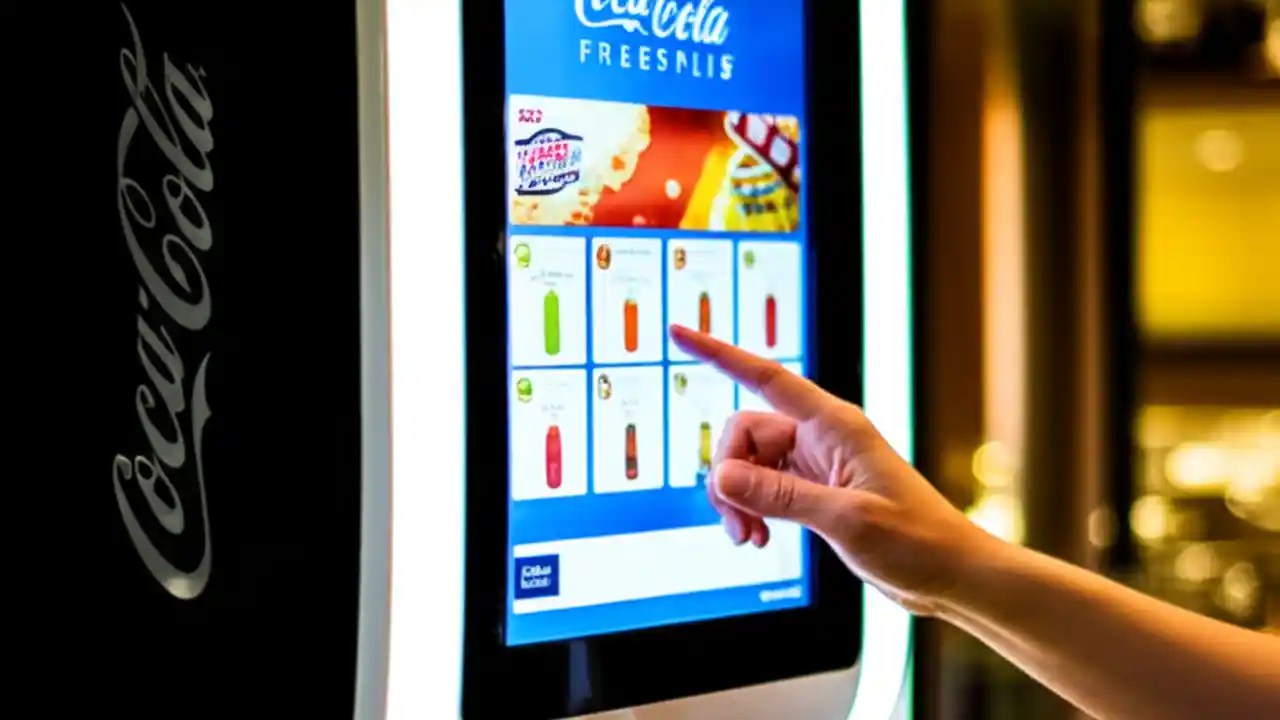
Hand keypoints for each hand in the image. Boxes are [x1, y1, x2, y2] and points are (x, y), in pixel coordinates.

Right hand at [670, 325, 994, 615]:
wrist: (948, 574)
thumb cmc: (917, 540)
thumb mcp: (846, 519)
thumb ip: (780, 496)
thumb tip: (721, 476)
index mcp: (835, 425)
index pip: (765, 376)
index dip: (719, 353)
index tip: (681, 333)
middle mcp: (821, 438)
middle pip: (745, 434)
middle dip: (729, 476)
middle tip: (737, 522)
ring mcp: (815, 465)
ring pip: (749, 466)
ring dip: (738, 500)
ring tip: (749, 538)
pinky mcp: (814, 493)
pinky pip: (763, 489)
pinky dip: (752, 511)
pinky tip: (759, 538)